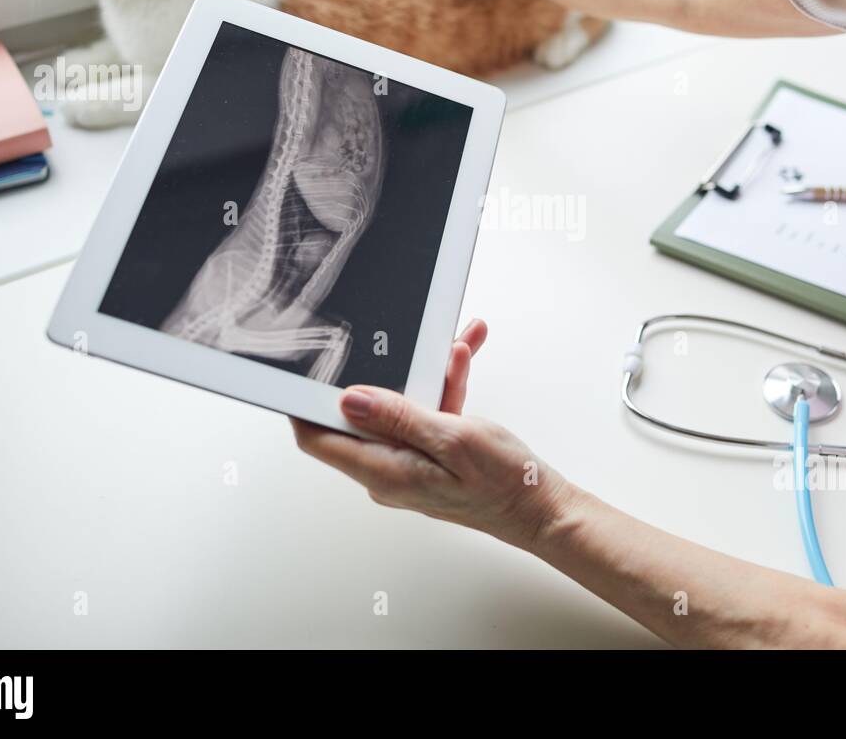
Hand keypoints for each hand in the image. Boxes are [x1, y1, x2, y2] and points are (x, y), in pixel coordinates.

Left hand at [290, 319, 576, 549]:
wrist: (543, 507)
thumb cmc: (506, 484)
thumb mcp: (454, 438)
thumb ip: (400, 416)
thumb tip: (350, 400)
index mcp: (385, 472)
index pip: (317, 438)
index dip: (302, 403)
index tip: (302, 367)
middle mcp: (388, 471)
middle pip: (362, 413)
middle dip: (385, 368)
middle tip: (402, 338)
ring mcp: (408, 463)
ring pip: (401, 407)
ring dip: (427, 373)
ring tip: (456, 346)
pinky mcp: (429, 456)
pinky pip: (425, 415)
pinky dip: (444, 387)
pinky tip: (462, 361)